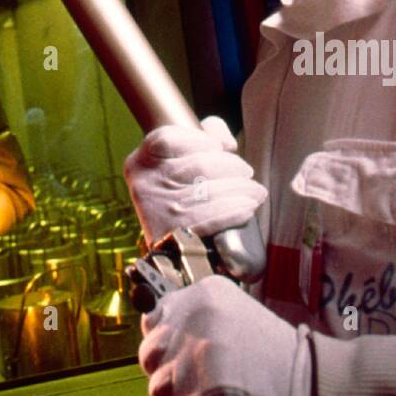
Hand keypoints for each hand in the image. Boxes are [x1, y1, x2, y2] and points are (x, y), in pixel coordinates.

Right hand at [123, 120, 267, 245]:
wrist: (176, 258)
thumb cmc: (181, 200)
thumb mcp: (178, 165)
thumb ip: (201, 137)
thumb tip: (224, 140)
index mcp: (139, 163)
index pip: (167, 138)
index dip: (198, 139)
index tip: (219, 147)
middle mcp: (145, 185)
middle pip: (199, 164)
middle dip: (232, 166)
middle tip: (246, 172)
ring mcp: (158, 211)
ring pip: (210, 190)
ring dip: (241, 189)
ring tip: (256, 192)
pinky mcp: (175, 236)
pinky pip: (213, 217)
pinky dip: (235, 211)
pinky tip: (248, 208)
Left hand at [139, 275, 314, 395]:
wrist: (321, 385)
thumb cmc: (281, 360)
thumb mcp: (236, 319)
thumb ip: (197, 322)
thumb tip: (156, 339)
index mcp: (202, 295)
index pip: (153, 318)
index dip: (166, 348)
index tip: (183, 363)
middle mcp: (196, 317)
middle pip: (150, 356)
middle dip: (172, 378)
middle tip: (204, 390)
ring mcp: (199, 354)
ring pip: (160, 391)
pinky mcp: (206, 394)